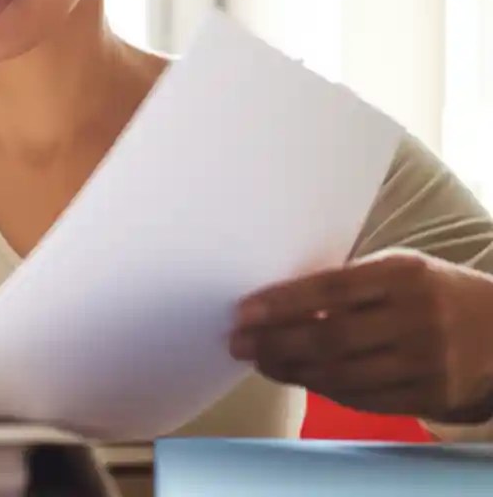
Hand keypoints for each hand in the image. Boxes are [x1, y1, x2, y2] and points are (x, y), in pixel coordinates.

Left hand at [229, 249, 492, 422]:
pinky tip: (299, 378)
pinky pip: (363, 399)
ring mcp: (426, 361)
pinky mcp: (430, 394)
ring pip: (342, 374)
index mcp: (404, 275)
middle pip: (330, 338)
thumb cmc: (430, 292)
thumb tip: (275, 303)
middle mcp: (418, 317)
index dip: (281, 303)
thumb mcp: (397, 270)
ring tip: (262, 361)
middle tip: (239, 344)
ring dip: (292, 371)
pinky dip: (324, 390)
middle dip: (275, 343)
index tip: (242, 312)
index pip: (330, 288)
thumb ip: (347, 283)